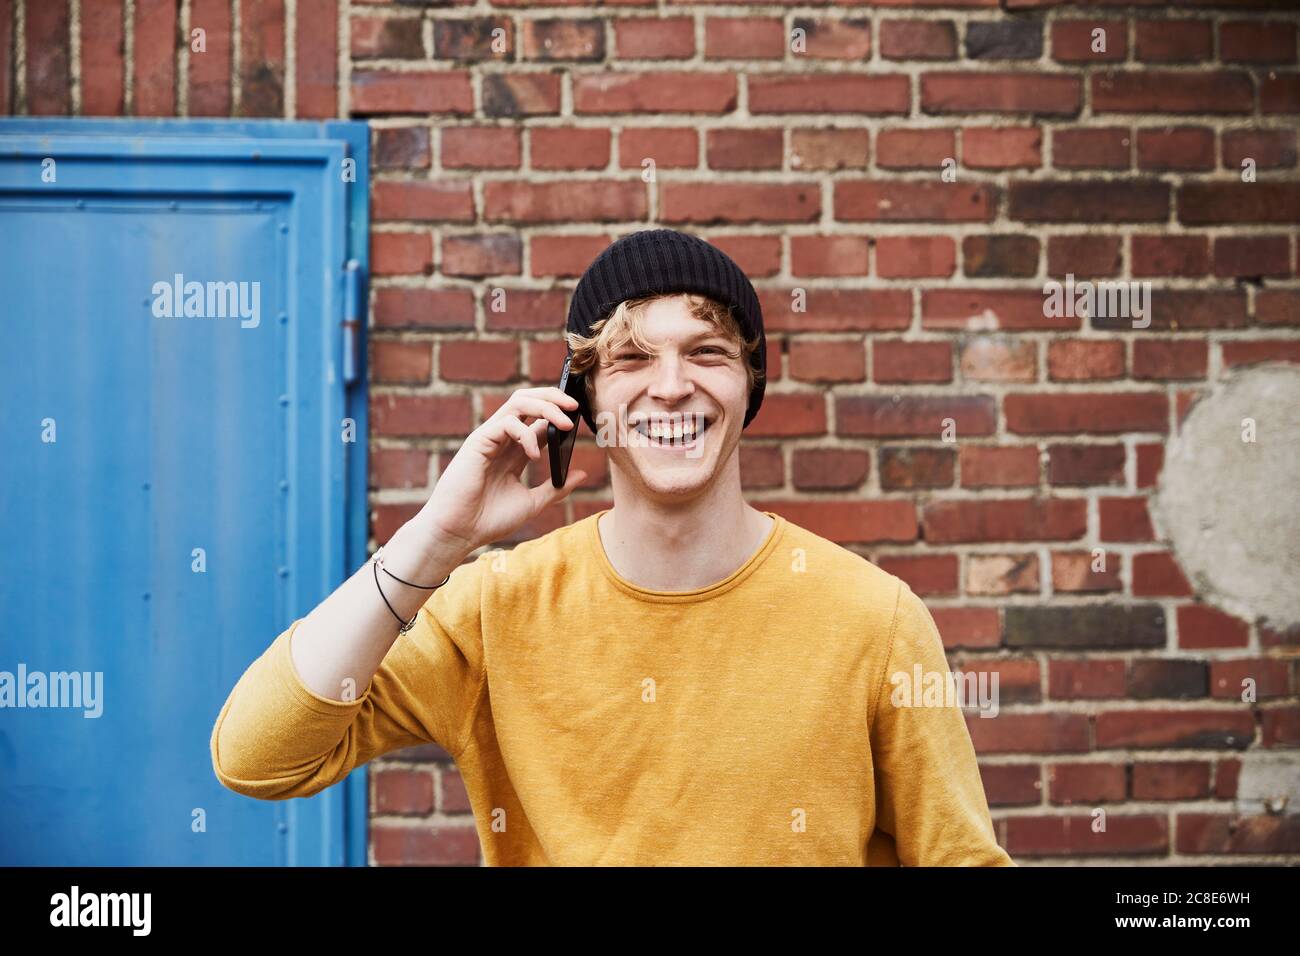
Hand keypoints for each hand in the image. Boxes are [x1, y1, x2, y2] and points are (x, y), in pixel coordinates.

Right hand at [417, 387, 588, 551]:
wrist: (460, 533)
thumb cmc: (489, 520)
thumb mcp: (532, 503)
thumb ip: (556, 488)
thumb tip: (584, 474)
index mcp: (515, 451)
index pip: (539, 420)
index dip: (560, 414)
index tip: (581, 418)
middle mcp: (503, 439)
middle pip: (529, 401)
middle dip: (553, 397)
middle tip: (575, 406)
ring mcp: (490, 438)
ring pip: (518, 402)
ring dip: (545, 406)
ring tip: (565, 424)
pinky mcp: (478, 441)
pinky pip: (506, 422)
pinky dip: (526, 434)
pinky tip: (535, 455)